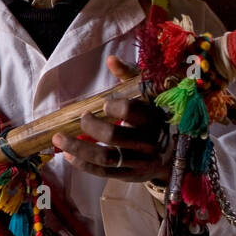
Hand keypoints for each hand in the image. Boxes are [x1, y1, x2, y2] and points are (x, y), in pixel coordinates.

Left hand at [52, 56, 170, 183]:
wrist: (177, 153)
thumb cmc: (156, 117)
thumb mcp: (150, 96)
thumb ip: (130, 77)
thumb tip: (111, 60)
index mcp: (154, 118)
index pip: (131, 111)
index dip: (114, 106)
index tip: (104, 104)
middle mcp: (148, 142)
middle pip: (113, 136)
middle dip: (91, 125)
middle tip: (82, 118)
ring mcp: (139, 161)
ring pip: (105, 158)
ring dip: (78, 148)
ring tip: (58, 139)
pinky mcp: (130, 175)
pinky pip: (103, 172)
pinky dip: (82, 164)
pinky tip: (68, 155)